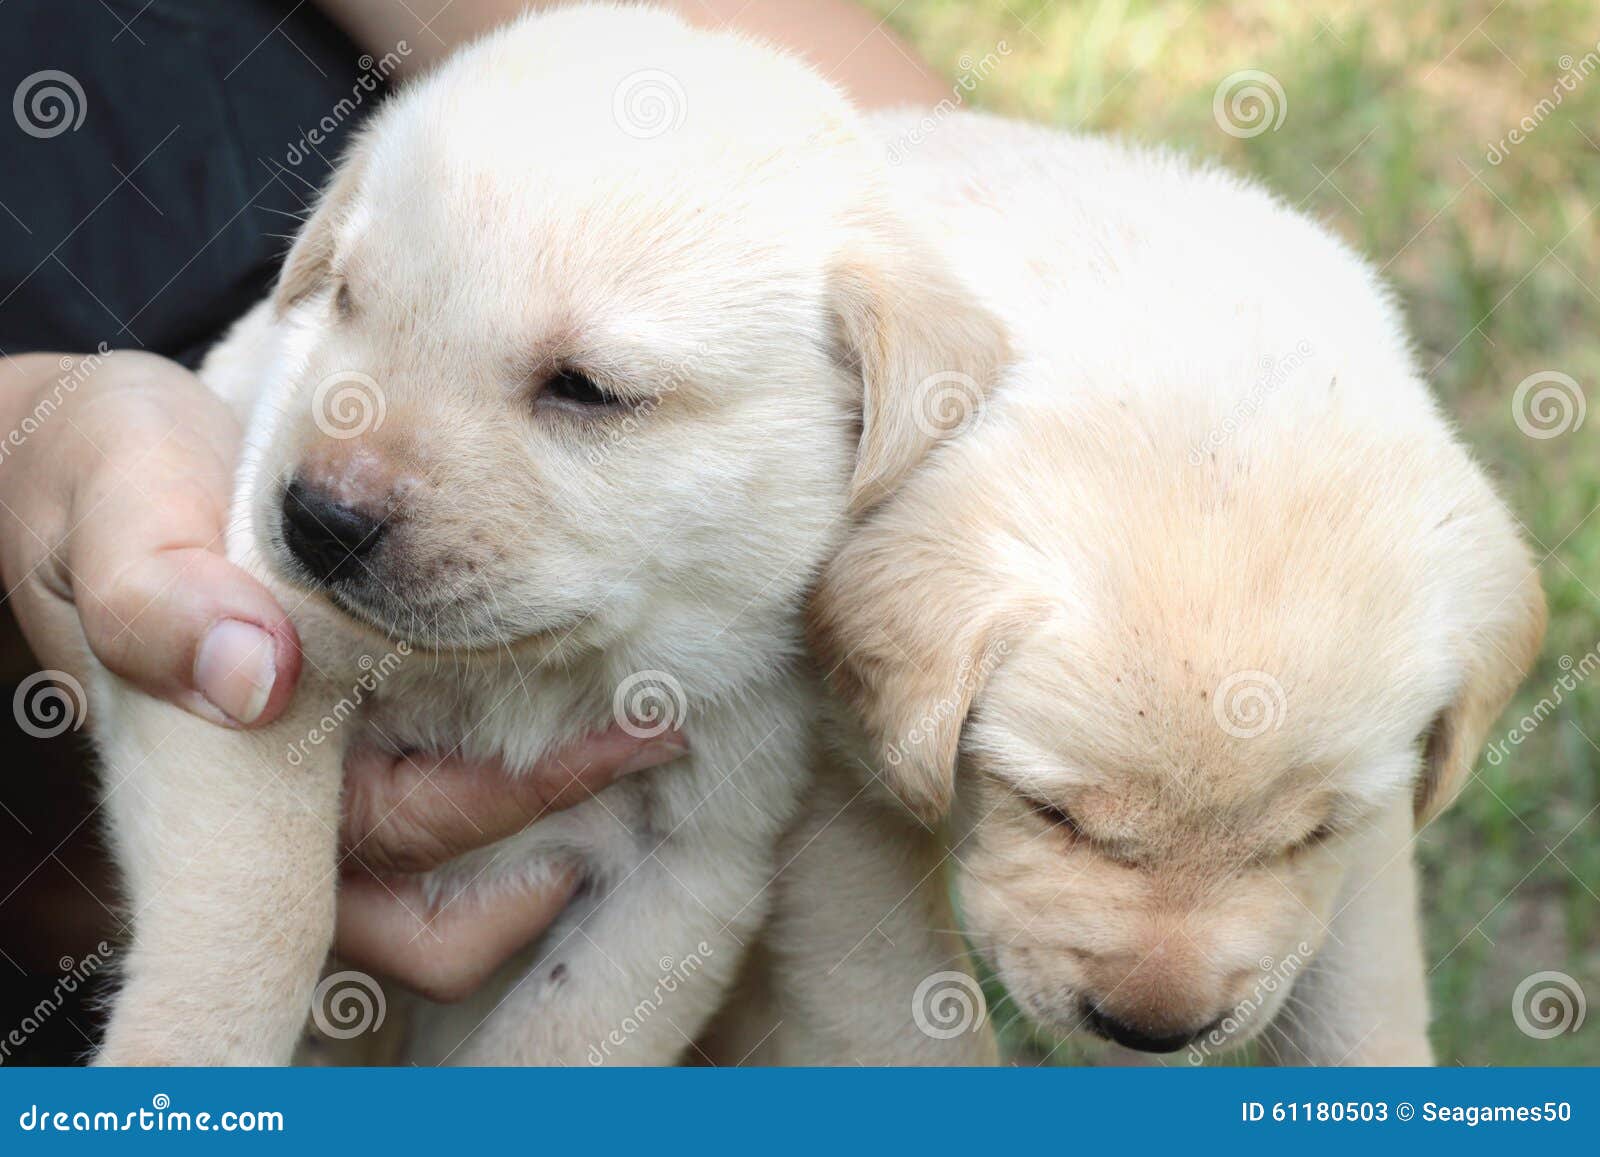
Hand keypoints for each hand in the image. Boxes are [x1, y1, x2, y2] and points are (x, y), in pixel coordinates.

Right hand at [0, 349, 685, 1004]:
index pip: (395, 860)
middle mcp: (285, 818)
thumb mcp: (121, 501)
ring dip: (542, 831)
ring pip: (444, 891)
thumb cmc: (109, 482)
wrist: (94, 473)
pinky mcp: (342, 754)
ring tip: (635, 732)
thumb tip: (253, 678)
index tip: (633, 740)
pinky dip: (514, 789)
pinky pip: (442, 816)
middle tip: (655, 732)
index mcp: (239, 781)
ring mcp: (314, 800)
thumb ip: (158, 586)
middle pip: (436, 916)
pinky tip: (574, 709)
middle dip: (552, 840)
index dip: (513, 835)